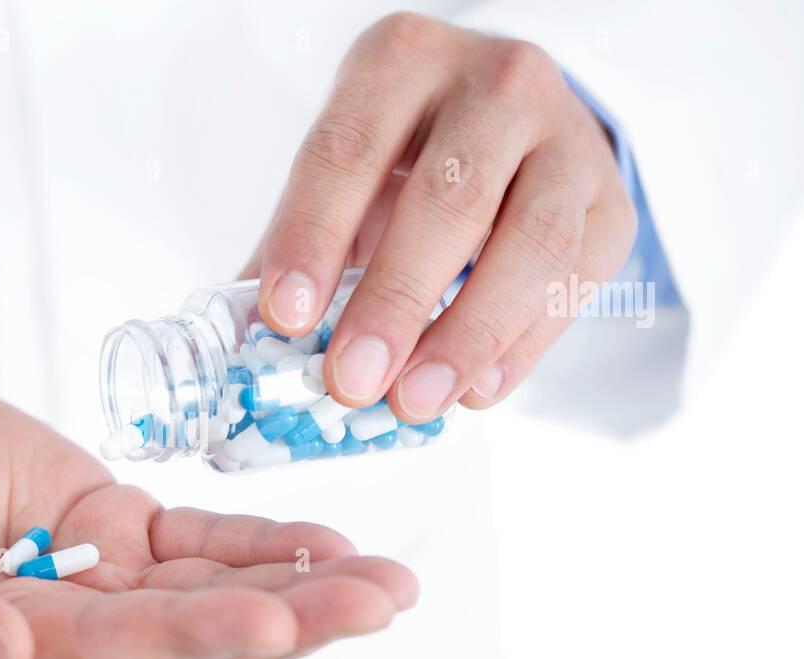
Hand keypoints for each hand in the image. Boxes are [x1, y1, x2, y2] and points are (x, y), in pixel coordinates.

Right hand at [0, 348, 417, 658]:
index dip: (186, 641)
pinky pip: (194, 549)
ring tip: (387, 582)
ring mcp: (83, 593)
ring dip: (297, 590)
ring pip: (202, 601)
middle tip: (379, 600)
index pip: (93, 655)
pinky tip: (327, 543)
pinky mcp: (109, 538)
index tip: (278, 623)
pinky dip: (259, 546)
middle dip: (283, 623)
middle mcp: (41, 647)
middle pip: (175, 644)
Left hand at [248, 12, 637, 421]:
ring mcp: (567, 136)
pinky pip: (574, 280)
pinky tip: (475, 391)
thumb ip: (296, 249)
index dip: (314, 236)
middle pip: (449, 196)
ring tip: (415, 401)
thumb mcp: (342, 176)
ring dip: (468, 334)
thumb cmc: (404, 158)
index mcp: (400, 61)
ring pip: (532, 240)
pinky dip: (523, 346)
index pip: (348, 149)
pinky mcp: (611, 200)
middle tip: (352, 382)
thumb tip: (244, 343)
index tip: (286, 319)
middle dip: (395, 300)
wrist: (512, 126)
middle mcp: (495, 82)